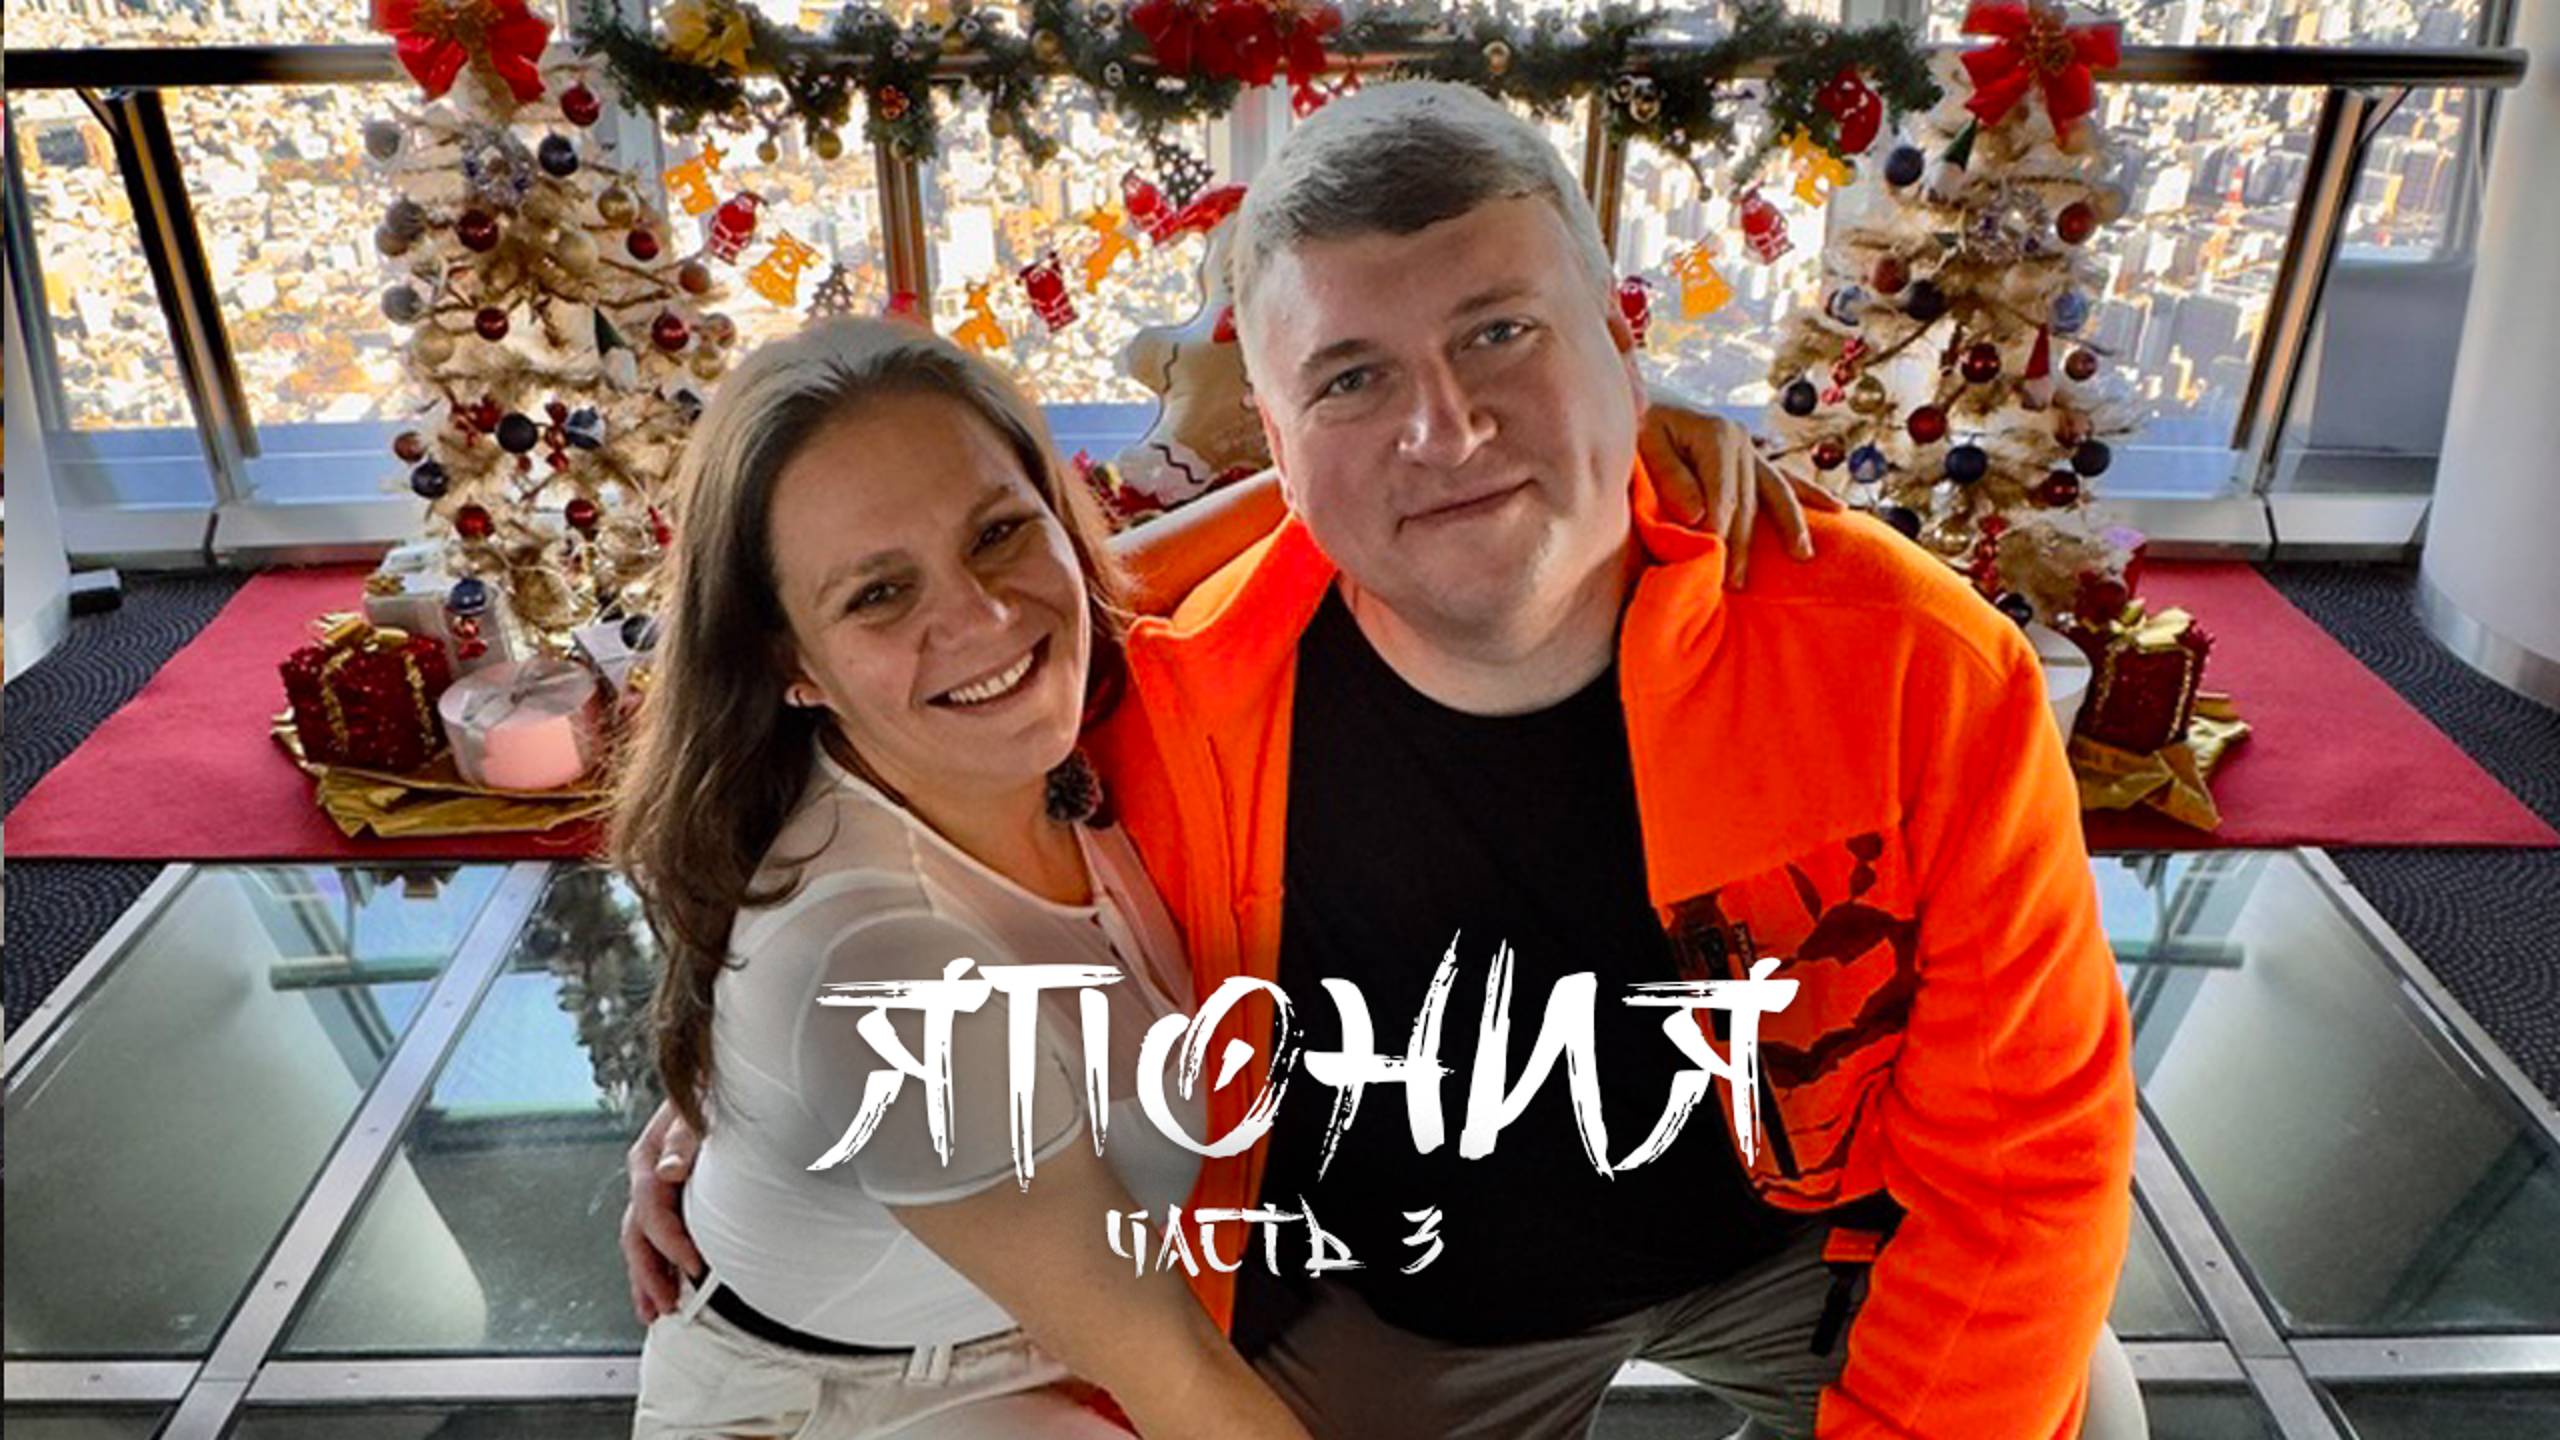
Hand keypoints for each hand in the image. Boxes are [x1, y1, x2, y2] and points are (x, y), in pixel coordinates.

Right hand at [622, 1099, 704, 1324]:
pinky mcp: (668, 1198)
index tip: (693, 1265)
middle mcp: (646, 1177)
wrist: (719, 1086)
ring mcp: (654, 1190)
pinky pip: (654, 1238)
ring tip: (655, 1312)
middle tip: (665, 1306)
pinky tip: (665, 1290)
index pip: (651, 1209)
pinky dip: (658, 1266)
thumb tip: (667, 1170)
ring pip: (639, 1242)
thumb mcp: (701, 1110)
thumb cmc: (713, 1097)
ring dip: (646, 1279)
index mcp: (649, 1156)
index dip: (670, 1241)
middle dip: (648, 1274)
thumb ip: (685, 1140)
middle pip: (636, 1234)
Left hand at [1637, 397, 1841, 589]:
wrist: (1642, 403)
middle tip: (1737, 582)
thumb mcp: (1645, 444)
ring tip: (1802, 556)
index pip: (1724, 496)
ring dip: (1790, 526)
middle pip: (1749, 502)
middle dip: (1744, 544)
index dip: (1719, 531)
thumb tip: (1699, 515)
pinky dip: (1809, 496)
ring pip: (1776, 493)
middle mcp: (1741, 441)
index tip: (1712, 563)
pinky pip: (1784, 480)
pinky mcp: (1754, 457)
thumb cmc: (1638, 426)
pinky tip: (1837, 510)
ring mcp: (1751, 449)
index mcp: (1717, 436)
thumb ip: (1671, 477)